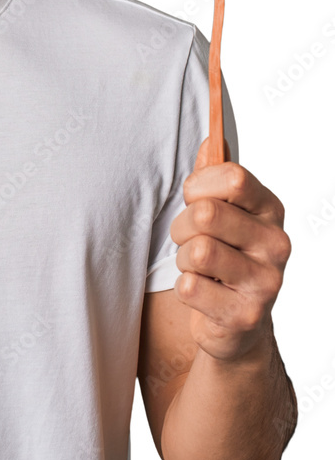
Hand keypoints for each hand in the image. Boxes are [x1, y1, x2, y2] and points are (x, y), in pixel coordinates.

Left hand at [169, 139, 290, 362]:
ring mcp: (266, 282)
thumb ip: (215, 174)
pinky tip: (203, 294)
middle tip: (191, 240)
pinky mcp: (246, 316)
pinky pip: (190, 288)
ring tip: (199, 269)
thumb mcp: (222, 211)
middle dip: (182, 226)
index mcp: (270, 209)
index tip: (195, 200)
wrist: (237, 321)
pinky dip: (186, 289)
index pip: (232, 177)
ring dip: (183, 260)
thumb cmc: (223, 253)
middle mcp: (276, 244)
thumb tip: (212, 138)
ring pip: (197, 252)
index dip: (198, 187)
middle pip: (207, 214)